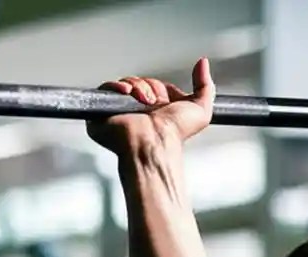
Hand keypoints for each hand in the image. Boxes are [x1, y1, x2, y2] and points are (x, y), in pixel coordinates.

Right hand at [86, 57, 215, 154]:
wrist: (155, 142)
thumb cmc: (175, 133)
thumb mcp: (201, 108)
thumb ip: (205, 85)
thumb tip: (203, 62)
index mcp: (155, 109)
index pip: (152, 84)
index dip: (158, 87)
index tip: (163, 97)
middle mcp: (137, 110)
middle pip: (137, 82)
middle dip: (146, 86)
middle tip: (152, 103)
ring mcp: (119, 111)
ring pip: (123, 84)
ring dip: (135, 87)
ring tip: (142, 102)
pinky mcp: (102, 113)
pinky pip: (104, 89)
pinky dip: (114, 87)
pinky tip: (126, 93)